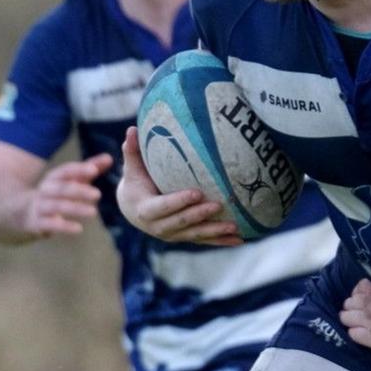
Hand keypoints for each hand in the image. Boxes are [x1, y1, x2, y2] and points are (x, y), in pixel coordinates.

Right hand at [19, 153, 111, 238]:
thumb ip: (89, 168)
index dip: (79, 169)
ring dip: (75, 208)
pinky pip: (50, 224)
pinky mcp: (37, 223)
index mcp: (54, 178)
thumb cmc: (55, 194)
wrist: (21, 212)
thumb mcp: (70, 180)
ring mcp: (40, 206)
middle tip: (98, 194)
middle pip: (61, 188)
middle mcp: (46, 190)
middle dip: (79, 190)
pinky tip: (78, 229)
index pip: (66, 171)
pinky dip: (64, 226)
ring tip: (93, 212)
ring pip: (56, 206)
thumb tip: (109, 158)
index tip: (94, 170)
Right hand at [116, 127, 241, 244]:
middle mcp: (159, 227)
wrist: (132, 209)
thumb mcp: (132, 168)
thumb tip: (131, 129)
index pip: (163, 207)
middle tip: (219, 205)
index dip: (179, 201)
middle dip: (200, 215)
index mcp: (146, 210)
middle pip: (181, 223)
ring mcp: (173, 235)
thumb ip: (132, 151)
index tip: (196, 192)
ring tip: (234, 227)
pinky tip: (239, 239)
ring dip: (215, 232)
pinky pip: (203, 240)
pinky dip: (220, 241)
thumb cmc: (135, 182)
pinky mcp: (184, 237)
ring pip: (195, 234)